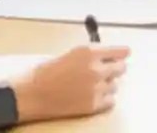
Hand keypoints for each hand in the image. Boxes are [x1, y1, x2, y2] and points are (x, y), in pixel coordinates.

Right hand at [13, 45, 130, 122]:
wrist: (31, 96)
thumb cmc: (44, 74)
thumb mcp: (69, 55)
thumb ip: (89, 56)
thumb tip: (105, 58)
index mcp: (89, 52)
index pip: (119, 51)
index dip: (122, 53)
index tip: (125, 53)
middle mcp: (96, 69)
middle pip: (121, 68)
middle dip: (115, 68)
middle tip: (106, 71)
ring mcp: (96, 88)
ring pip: (115, 85)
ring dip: (107, 84)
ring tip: (91, 86)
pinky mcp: (93, 105)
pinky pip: (110, 101)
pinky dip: (104, 99)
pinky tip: (92, 96)